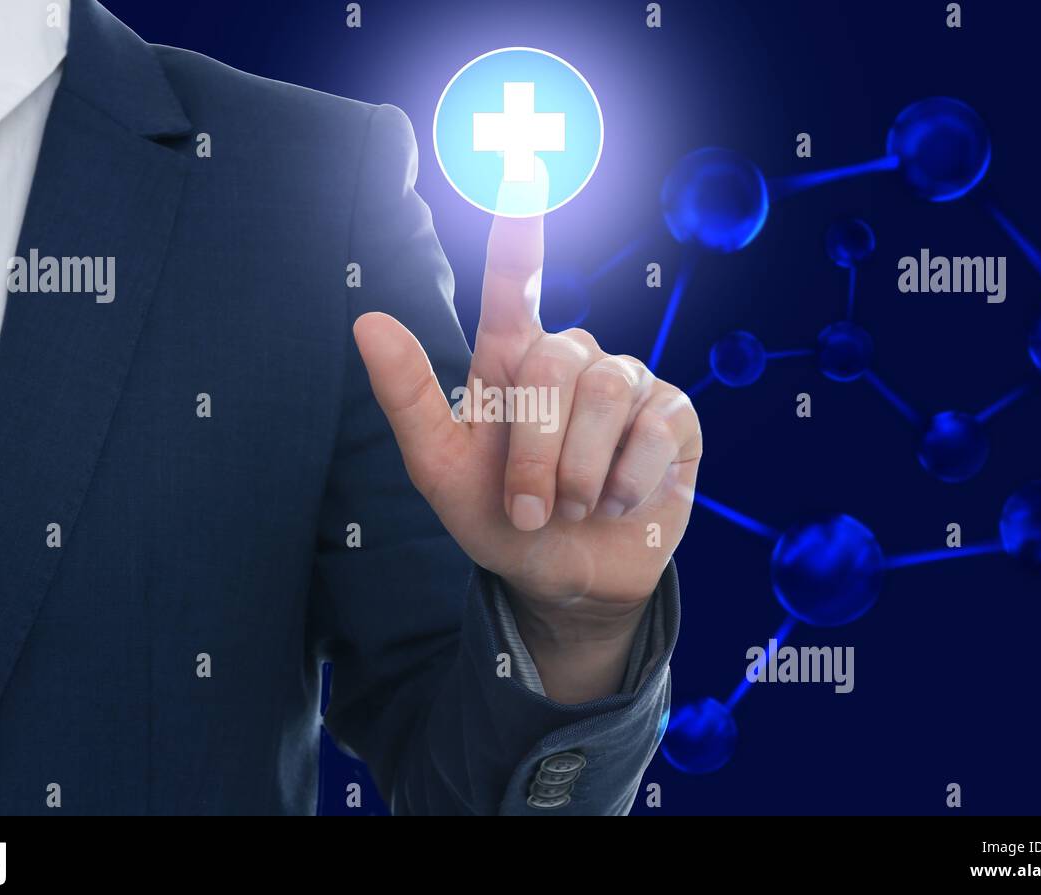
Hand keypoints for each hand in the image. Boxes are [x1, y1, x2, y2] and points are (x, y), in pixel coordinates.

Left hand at [353, 215, 700, 701]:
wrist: (565, 580)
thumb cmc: (500, 519)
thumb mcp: (441, 470)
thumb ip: (408, 398)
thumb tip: (366, 318)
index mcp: (511, 364)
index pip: (516, 286)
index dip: (520, 233)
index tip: (523, 167)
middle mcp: (572, 360)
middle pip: (556, 363)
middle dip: (537, 450)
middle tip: (531, 509)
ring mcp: (629, 383)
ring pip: (608, 390)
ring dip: (580, 470)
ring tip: (573, 507)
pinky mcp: (674, 416)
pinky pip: (655, 426)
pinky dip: (626, 481)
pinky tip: (617, 502)